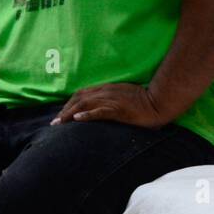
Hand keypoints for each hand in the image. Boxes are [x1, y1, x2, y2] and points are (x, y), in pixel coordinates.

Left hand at [51, 82, 165, 126]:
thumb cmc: (145, 101)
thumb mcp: (125, 96)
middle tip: (55, 122)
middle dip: (65, 110)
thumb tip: (101, 107)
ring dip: (70, 113)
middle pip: (79, 98)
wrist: (159, 101)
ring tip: (60, 123)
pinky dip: (87, 114)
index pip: (82, 94)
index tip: (61, 114)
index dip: (69, 103)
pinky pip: (100, 111)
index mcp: (108, 89)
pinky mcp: (118, 109)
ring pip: (85, 104)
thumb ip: (112, 99)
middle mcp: (106, 92)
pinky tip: (78, 119)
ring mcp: (112, 100)